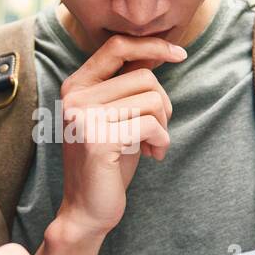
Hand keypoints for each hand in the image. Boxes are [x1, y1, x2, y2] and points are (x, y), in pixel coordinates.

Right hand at [56, 34, 185, 235]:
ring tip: (152, 145)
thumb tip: (159, 51)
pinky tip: (153, 155)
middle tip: (157, 131)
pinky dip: (161, 140)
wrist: (87, 209)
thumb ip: (129, 85)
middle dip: (162, 104)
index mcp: (76, 86)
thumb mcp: (118, 116)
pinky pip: (151, 124)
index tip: (180, 54)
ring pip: (151, 100)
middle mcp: (75, 97)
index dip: (152, 45)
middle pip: (144, 77)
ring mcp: (83, 117)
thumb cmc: (108, 162)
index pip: (117, 46)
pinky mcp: (98, 139)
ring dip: (163, 125)